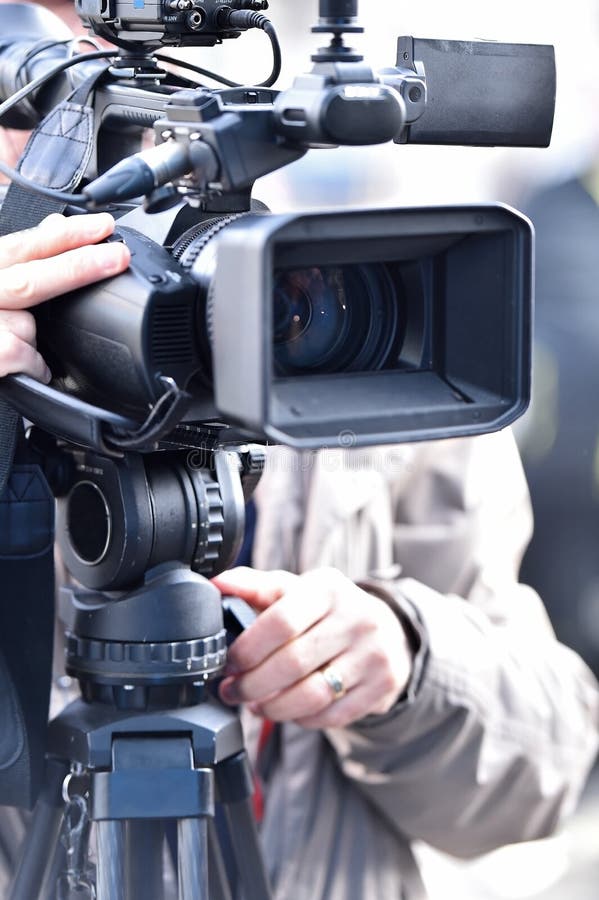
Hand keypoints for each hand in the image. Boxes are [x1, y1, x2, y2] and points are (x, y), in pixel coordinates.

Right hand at [0, 213, 129, 382]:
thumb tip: (54, 226)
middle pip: (29, 277)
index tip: (100, 225)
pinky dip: (37, 366)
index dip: (64, 234)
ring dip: (38, 336)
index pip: (23, 244)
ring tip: (33, 348)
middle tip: (116, 256)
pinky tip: (34, 369)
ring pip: (26, 323)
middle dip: (78, 266)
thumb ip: (16, 258)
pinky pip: (22, 356)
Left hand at [212, 566, 413, 728]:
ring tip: (256, 704)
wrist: (386, 629)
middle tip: (233, 691)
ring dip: (273, 708)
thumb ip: (254, 586)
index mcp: (328, 588)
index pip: (281, 621)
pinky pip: (332, 715)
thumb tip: (215, 583)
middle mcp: (357, 617)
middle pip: (292, 663)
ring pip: (312, 695)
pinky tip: (289, 710)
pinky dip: (302, 718)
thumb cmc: (326, 610)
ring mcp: (374, 653)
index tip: (229, 664)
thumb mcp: (294, 590)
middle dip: (252, 684)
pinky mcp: (383, 685)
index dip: (248, 650)